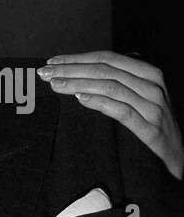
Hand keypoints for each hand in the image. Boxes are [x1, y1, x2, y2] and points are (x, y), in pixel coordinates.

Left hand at [41, 52, 181, 178]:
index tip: (53, 62)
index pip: (109, 59)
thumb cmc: (152, 127)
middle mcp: (152, 87)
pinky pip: (123, 111)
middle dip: (72, 69)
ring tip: (55, 85)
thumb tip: (79, 78)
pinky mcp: (150, 129)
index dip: (78, 58)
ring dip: (79, 83)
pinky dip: (100, 102)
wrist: (178, 158)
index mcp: (149, 75)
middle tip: (45, 72)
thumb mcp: (138, 100)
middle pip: (106, 70)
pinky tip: (80, 99)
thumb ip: (117, 86)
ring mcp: (153, 107)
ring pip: (111, 86)